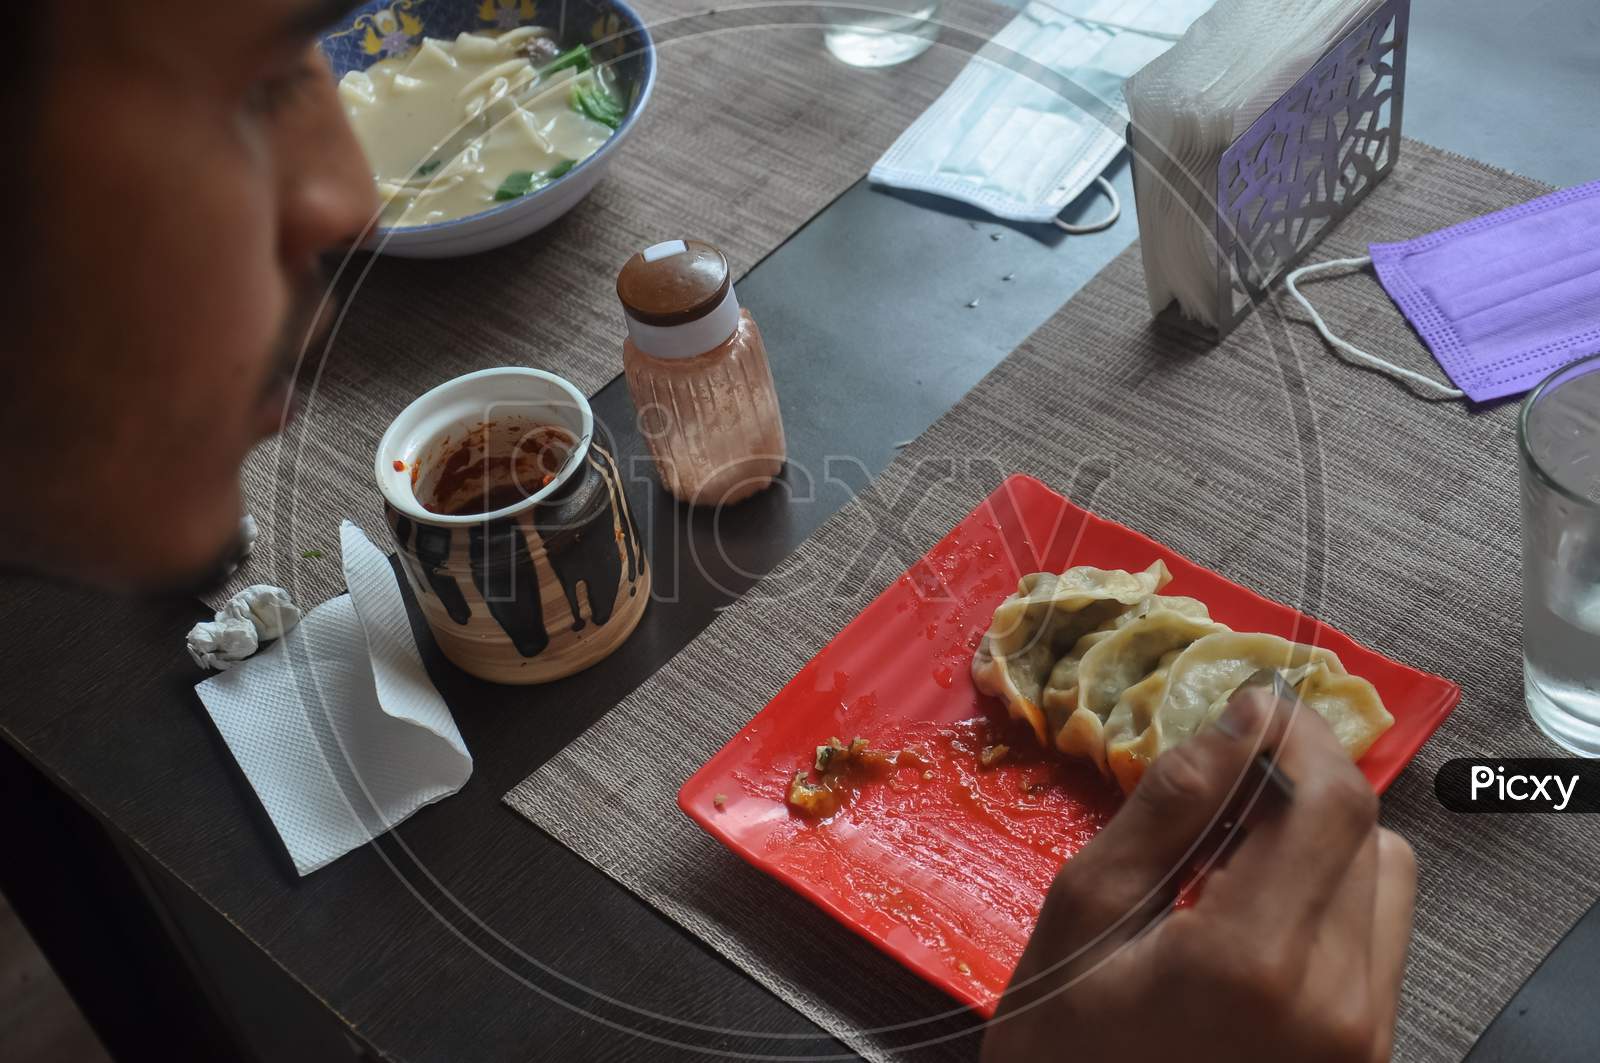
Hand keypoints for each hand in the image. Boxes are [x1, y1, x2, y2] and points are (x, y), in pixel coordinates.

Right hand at [981, 673, 1415, 1062]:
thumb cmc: (1063, 1042)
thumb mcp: (1085, 912)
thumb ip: (1171, 808)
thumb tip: (1243, 717)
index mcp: (1254, 961)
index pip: (1332, 804)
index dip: (1301, 735)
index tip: (1252, 708)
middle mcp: (1337, 1002)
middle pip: (1368, 832)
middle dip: (1301, 789)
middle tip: (1222, 791)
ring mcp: (1363, 1037)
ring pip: (1386, 879)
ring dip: (1322, 845)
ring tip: (1234, 866)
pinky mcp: (1369, 1053)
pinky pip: (1377, 937)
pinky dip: (1327, 900)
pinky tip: (1254, 918)